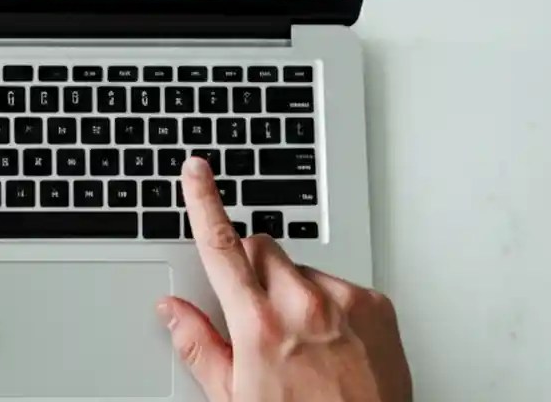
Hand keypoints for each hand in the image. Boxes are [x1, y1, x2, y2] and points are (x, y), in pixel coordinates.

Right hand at [159, 157, 410, 401]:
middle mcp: (304, 305)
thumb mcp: (233, 399)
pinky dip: (328, 305)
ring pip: (300, 268)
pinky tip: (330, 344)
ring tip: (300, 342)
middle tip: (253, 312)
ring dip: (291, 290)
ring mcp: (345, 302)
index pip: (221, 247)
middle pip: (262, 248)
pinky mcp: (377, 306)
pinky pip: (338, 286)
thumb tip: (172, 312)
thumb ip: (198, 346)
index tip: (196, 172)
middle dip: (249, 268)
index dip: (203, 201)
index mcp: (260, 326)